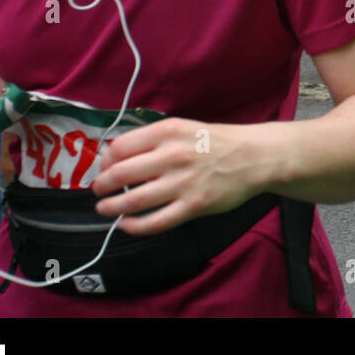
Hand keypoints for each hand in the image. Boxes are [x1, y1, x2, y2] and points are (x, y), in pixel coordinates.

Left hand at [92, 118, 258, 235]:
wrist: (256, 156)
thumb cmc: (217, 142)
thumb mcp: (184, 128)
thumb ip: (153, 139)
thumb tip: (116, 156)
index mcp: (168, 132)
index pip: (120, 148)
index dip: (104, 161)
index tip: (103, 168)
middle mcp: (173, 156)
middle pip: (121, 174)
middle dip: (102, 185)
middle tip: (99, 191)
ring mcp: (183, 183)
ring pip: (133, 201)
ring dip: (111, 207)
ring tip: (105, 208)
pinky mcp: (194, 206)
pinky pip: (155, 222)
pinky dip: (134, 226)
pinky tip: (126, 224)